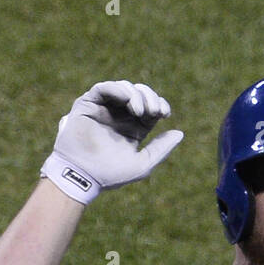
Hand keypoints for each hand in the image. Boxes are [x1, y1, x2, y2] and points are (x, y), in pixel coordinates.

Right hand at [41, 80, 184, 203]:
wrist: (83, 176)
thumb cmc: (112, 174)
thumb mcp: (143, 163)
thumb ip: (161, 148)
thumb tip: (180, 133)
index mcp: (134, 128)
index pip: (151, 108)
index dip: (160, 105)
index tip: (164, 113)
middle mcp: (120, 116)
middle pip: (139, 94)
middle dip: (150, 97)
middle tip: (154, 110)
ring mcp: (104, 108)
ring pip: (123, 87)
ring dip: (135, 94)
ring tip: (139, 110)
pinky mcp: (88, 104)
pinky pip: (103, 88)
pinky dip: (117, 89)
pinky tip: (127, 99)